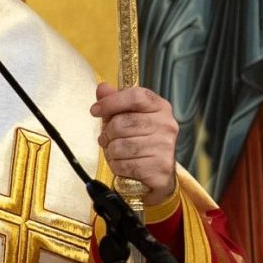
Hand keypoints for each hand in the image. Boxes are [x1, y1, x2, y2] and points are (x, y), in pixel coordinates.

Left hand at [92, 82, 178, 208]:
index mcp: (160, 107)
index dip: (111, 102)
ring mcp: (165, 147)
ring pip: (120, 146)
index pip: (135, 96)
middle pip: (121, 123)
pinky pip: (124, 165)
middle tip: (109, 139)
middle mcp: (167, 125)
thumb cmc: (140, 142)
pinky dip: (117, 167)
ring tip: (117, 153)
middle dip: (108, 133)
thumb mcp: (128, 118)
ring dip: (111, 152)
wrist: (158, 174)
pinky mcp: (160, 167)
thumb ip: (115, 102)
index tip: (95, 111)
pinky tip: (124, 165)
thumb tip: (102, 88)